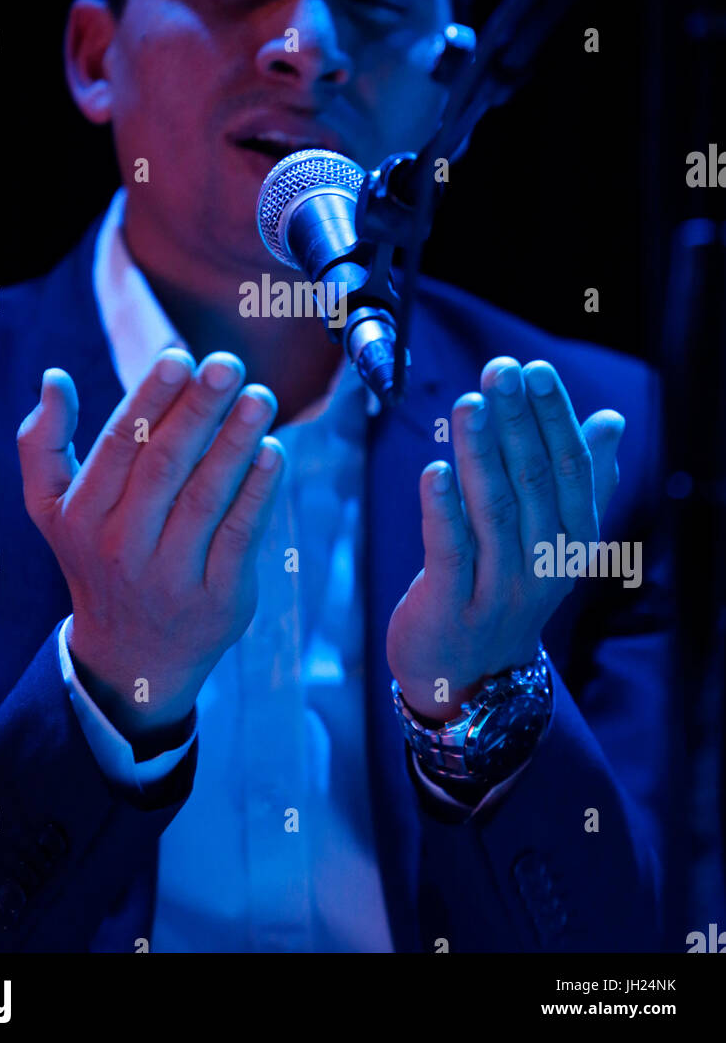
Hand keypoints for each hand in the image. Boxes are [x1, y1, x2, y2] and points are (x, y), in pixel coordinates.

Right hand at [16, 349, 283, 737]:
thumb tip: (54, 377)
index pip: (120, 448)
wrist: (131, 658)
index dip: (149, 400)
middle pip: (166, 467)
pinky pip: (240, 535)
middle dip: (199, 410)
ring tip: (260, 396)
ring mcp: (172, 576)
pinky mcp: (219, 598)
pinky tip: (273, 450)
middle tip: (227, 364)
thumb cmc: (96, 557)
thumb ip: (42, 443)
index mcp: (82, 516)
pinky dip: (259, 491)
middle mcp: (123, 547)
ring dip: (236, 442)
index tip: (178, 357)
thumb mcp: (51, 509)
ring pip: (207, 498)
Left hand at [386, 357, 624, 722]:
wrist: (467, 676)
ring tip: (467, 403)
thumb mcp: (551, 539)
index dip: (555, 419)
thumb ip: (583, 481)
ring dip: (481, 453)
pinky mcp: (452, 607)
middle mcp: (544, 566)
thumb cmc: (506, 586)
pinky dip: (444, 510)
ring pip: (494, 512)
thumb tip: (611, 420)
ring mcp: (500, 590)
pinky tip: (434, 469)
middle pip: (534, 484)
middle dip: (517, 422)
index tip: (536, 370)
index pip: (571, 471)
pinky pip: (451, 552)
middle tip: (500, 369)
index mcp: (572, 542)